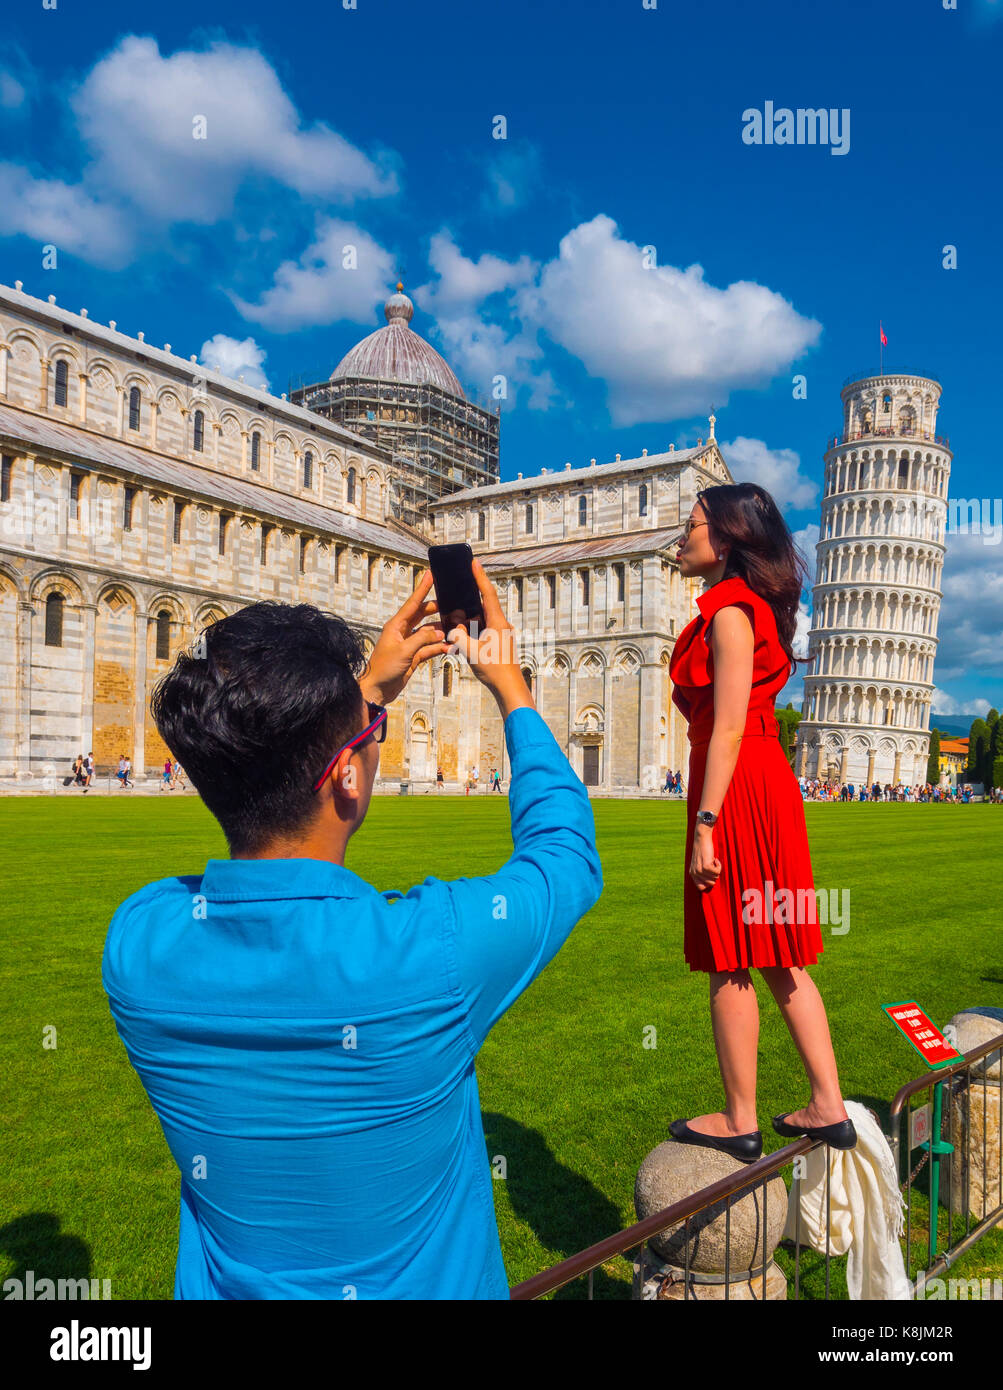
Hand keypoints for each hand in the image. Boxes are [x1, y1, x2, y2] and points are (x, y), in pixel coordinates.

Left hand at [359, 570, 449, 705]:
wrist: (378, 689)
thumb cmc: (383, 669)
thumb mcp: (404, 651)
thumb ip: (423, 639)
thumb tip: (440, 633)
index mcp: (396, 626)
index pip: (412, 603)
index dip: (422, 588)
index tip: (430, 574)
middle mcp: (402, 632)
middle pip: (423, 615)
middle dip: (437, 611)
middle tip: (452, 606)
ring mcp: (409, 644)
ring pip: (429, 633)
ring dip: (441, 632)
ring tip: (456, 629)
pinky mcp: (414, 656)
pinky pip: (430, 648)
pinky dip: (439, 647)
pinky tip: (450, 648)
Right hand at [444, 558, 528, 703]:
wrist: (509, 687)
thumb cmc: (494, 669)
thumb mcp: (471, 651)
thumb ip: (459, 635)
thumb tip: (454, 627)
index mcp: (497, 622)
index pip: (487, 594)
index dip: (480, 577)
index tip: (474, 563)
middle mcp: (501, 624)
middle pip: (484, 604)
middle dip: (470, 598)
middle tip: (459, 588)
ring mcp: (501, 633)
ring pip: (482, 618)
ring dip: (470, 617)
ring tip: (457, 619)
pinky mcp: (499, 641)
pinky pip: (483, 628)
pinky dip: (473, 628)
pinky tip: (463, 633)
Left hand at [689, 823, 720, 891]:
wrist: (702, 839)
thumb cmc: (703, 850)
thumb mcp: (700, 863)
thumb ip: (702, 874)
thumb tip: (711, 884)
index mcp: (692, 874)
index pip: (701, 888)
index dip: (708, 882)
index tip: (710, 874)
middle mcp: (694, 873)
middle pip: (710, 884)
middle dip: (714, 875)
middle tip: (711, 864)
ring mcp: (699, 870)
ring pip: (715, 877)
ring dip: (717, 869)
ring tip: (712, 860)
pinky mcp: (706, 866)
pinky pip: (717, 872)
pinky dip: (719, 866)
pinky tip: (715, 859)